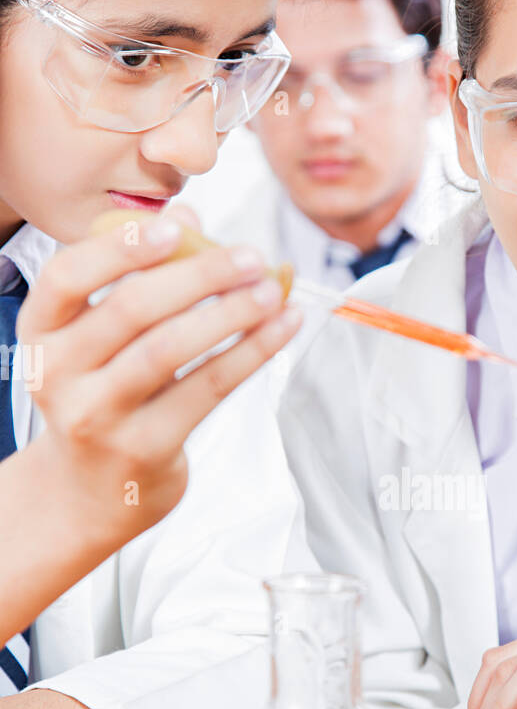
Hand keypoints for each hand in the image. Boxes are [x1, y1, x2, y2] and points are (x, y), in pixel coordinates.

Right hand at [16, 206, 300, 548]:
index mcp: (41, 332)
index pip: (67, 276)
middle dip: (199, 275)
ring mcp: (99, 416)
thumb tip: (190, 213)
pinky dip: (251, 352)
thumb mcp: (101, 338)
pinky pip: (207, 388)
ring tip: (272, 290)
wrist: (88, 494)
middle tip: (250, 256)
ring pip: (171, 349)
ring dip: (230, 313)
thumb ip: (138, 274)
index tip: (177, 227)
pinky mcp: (145, 448)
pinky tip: (283, 326)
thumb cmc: (103, 396)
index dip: (121, 247)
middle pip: (131, 309)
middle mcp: (58, 374)